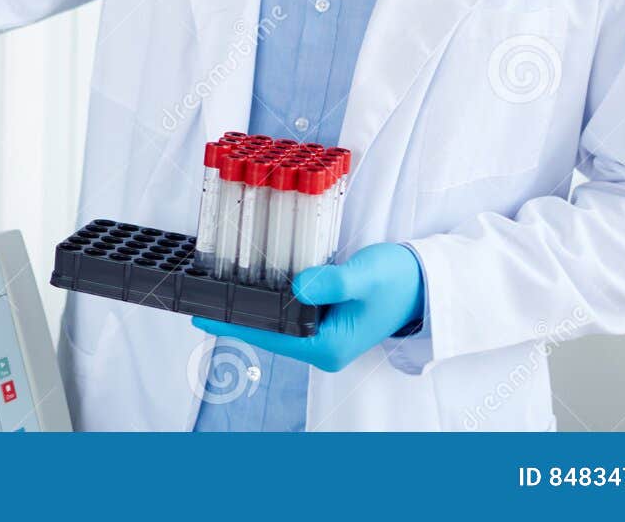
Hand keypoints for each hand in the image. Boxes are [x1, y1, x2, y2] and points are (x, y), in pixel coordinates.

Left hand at [191, 243, 424, 372]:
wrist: (422, 280)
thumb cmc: (397, 279)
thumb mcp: (364, 276)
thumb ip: (332, 283)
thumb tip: (297, 287)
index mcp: (328, 346)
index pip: (270, 336)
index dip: (234, 322)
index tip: (202, 313)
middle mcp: (322, 348)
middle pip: (269, 331)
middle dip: (237, 313)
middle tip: (202, 293)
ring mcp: (322, 336)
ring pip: (276, 322)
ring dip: (251, 305)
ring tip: (215, 289)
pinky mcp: (323, 322)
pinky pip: (288, 313)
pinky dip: (269, 299)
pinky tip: (249, 285)